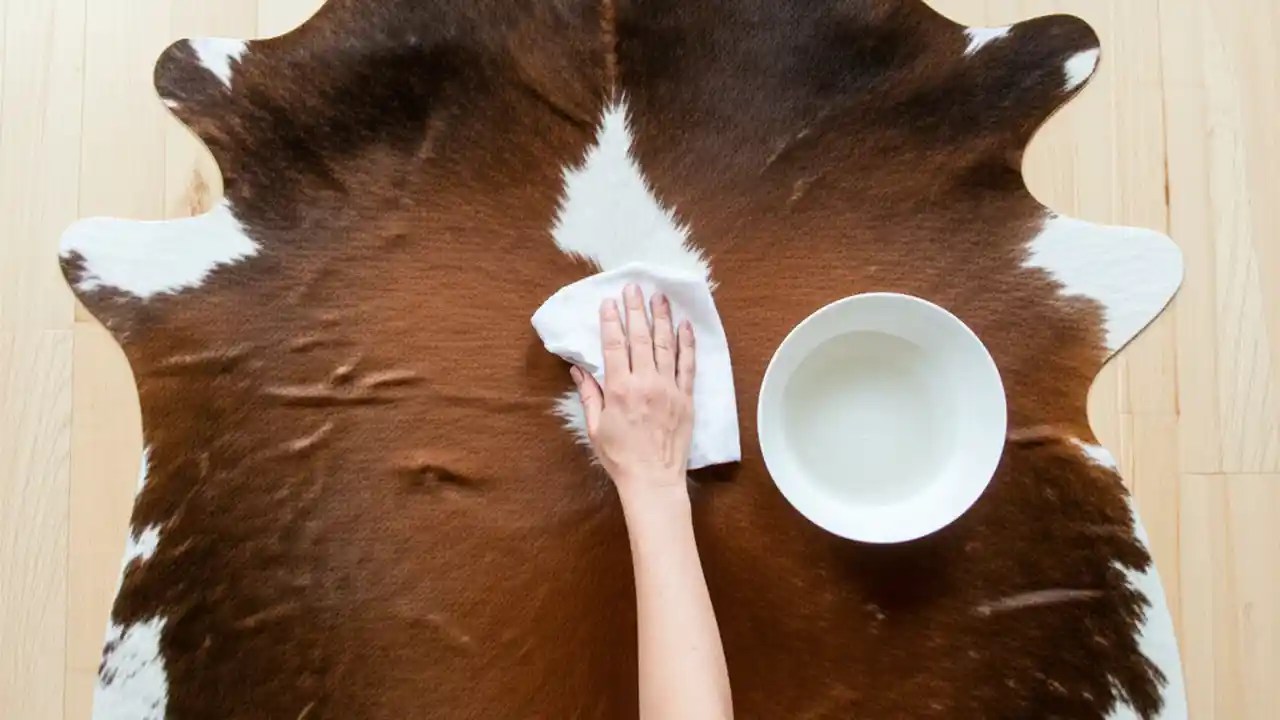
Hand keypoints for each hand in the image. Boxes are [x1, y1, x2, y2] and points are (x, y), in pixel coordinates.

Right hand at [570, 284, 695, 503]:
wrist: (653, 480)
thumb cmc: (620, 457)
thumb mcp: (595, 427)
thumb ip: (589, 395)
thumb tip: (579, 369)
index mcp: (619, 389)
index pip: (614, 345)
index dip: (611, 321)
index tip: (610, 302)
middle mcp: (645, 383)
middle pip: (641, 338)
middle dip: (636, 310)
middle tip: (634, 288)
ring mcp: (669, 389)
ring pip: (666, 345)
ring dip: (662, 319)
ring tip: (659, 298)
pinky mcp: (686, 398)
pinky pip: (688, 365)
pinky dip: (687, 343)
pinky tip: (684, 326)